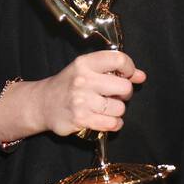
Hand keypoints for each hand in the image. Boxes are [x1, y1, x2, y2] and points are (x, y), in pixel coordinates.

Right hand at [30, 50, 146, 137]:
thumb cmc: (69, 85)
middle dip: (124, 93)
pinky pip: (112, 123)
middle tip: (114, 95)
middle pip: (124, 87)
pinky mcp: (81, 119)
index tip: (128, 75)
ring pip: (120, 108)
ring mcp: (81, 100)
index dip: (130, 69)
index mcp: (85, 63)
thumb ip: (115, 70)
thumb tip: (141, 76)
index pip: (119, 60)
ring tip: (105, 107)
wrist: (43, 103)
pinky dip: (114, 123)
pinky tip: (106, 119)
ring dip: (117, 110)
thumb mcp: (88, 69)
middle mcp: (83, 80)